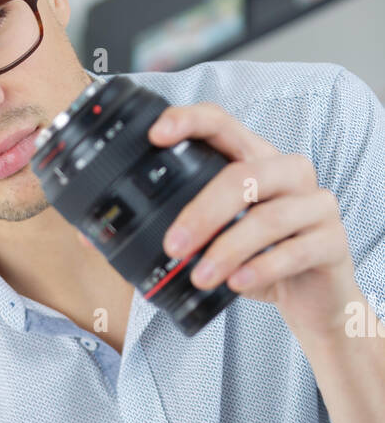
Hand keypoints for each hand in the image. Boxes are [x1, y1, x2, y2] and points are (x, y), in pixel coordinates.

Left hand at [147, 101, 357, 341]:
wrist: (314, 300)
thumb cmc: (257, 263)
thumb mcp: (210, 244)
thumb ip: (161, 231)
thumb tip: (89, 236)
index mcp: (253, 161)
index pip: (222, 124)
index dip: (190, 122)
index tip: (156, 134)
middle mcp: (288, 172)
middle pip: (243, 174)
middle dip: (202, 210)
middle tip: (172, 245)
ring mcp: (315, 204)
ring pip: (268, 217)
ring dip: (228, 249)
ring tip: (200, 277)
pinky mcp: (332, 240)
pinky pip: (295, 250)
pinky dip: (262, 269)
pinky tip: (238, 285)